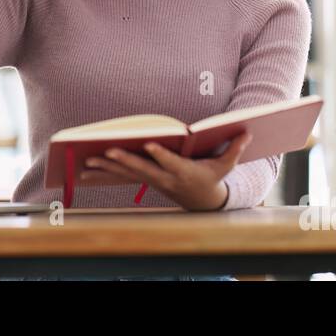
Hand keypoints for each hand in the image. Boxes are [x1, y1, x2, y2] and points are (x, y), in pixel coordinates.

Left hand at [82, 132, 253, 210]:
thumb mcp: (226, 166)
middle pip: (142, 169)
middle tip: (106, 151)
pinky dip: (105, 172)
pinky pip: (122, 176)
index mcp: (183, 172)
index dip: (160, 154)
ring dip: (107, 167)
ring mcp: (152, 181)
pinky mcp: (145, 180)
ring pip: (127, 174)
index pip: (170, 162)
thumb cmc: (213, 178)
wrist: (202, 203)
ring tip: (88, 160)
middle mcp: (165, 178)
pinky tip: (87, 168)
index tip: (149, 144)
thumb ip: (235, 149)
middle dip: (124, 160)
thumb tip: (248, 132)